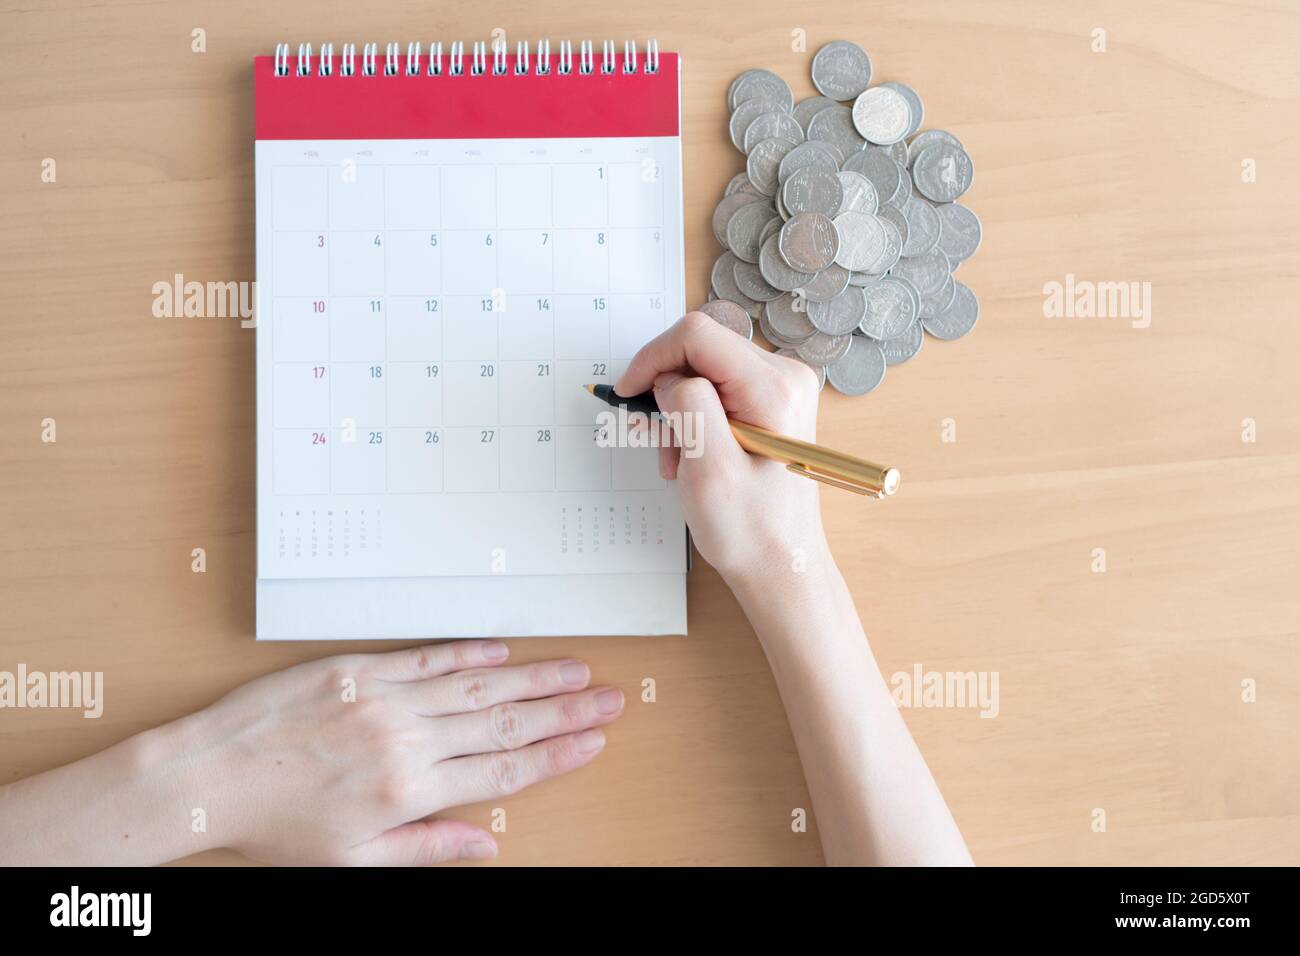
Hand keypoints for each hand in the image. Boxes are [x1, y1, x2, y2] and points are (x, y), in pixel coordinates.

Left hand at [151, 641, 622, 864]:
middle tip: (609, 698)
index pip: (502, 771)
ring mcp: (384, 699)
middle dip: (564, 712)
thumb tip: (488, 846)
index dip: (555, 756)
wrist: (207, 777)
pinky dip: (468, 653)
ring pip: (476, 686)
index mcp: (409, 791)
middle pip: (504, 723)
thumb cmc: (275, 826)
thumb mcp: (354, 860)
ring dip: (532, 678)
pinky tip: (503, 651)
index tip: (593, 742)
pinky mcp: (358, 669)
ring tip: (575, 670)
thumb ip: (428, 849)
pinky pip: (426, 657)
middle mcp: (406, 740)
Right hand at [616, 312, 825, 584]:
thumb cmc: (749, 528)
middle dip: (666, 392)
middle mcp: (785, 377)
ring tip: (678, 460)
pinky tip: (693, 456)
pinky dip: (693, 418)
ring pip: (703, 370)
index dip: (652, 359)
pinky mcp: (770, 402)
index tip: (627, 395)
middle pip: (700, 349)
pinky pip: (715, 389)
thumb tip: (668, 376)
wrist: (781, 563)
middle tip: (658, 443)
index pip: (697, 335)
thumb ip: (689, 407)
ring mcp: (781, 388)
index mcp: (775, 388)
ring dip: (678, 411)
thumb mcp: (709, 470)